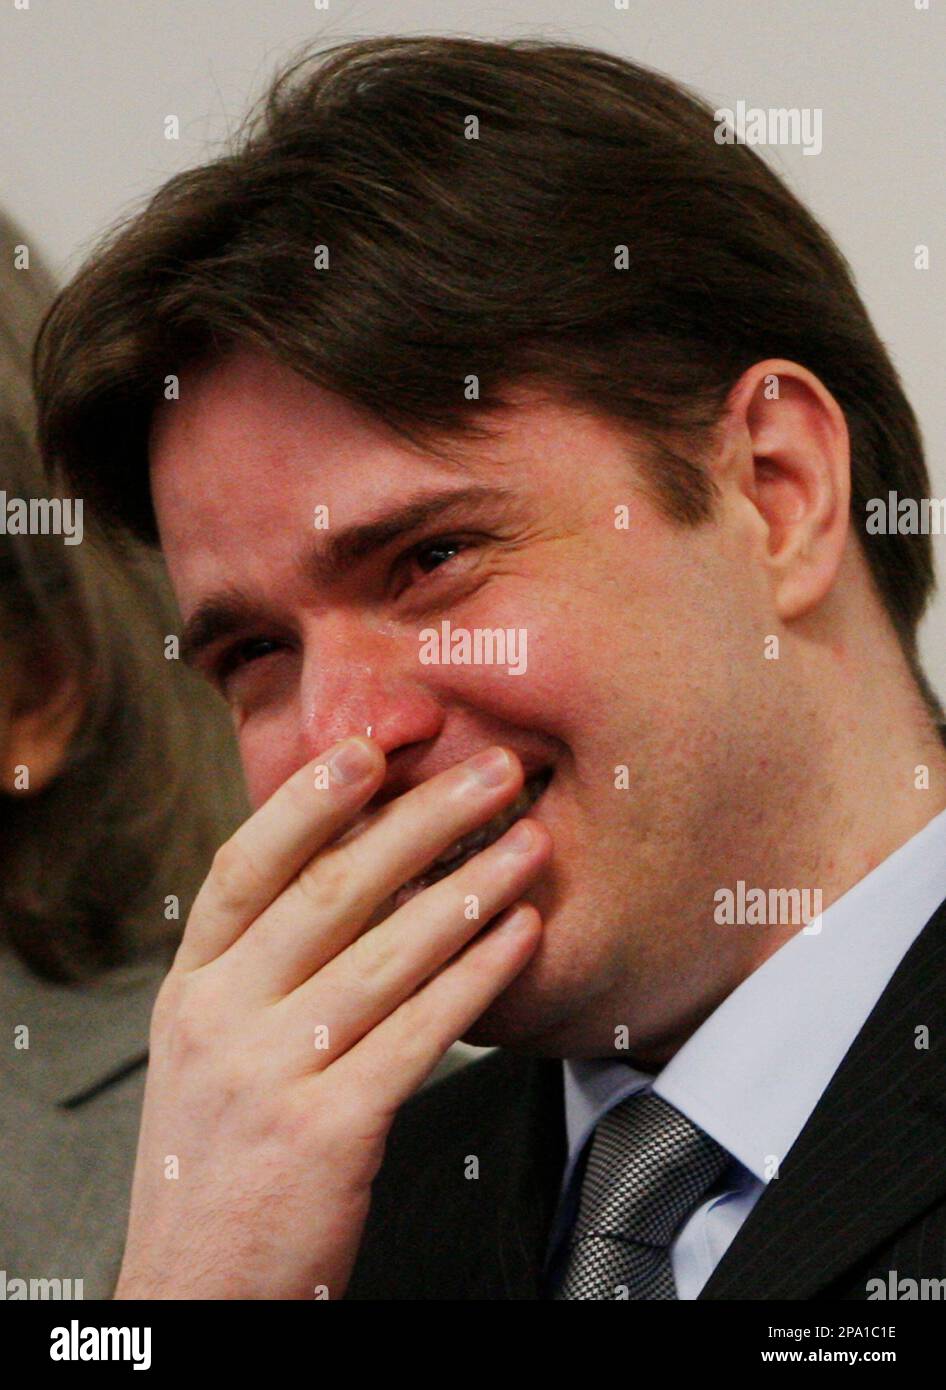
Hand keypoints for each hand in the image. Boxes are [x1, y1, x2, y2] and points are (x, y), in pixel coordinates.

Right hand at [113, 738, 550, 1298]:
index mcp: (191, 989)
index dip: (310, 801)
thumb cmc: (220, 1159)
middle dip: (422, 821)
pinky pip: (422, 1031)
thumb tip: (356, 870)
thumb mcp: (211, 1049)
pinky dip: (478, 975)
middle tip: (491, 774)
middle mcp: (222, 1018)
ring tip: (529, 843)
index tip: (372, 748)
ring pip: (387, 954)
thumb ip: (262, 967)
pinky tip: (519, 937)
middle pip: (331, 893)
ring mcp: (271, 1072)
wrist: (200, 1290)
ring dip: (471, 888)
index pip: (245, 868)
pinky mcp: (329, 1129)